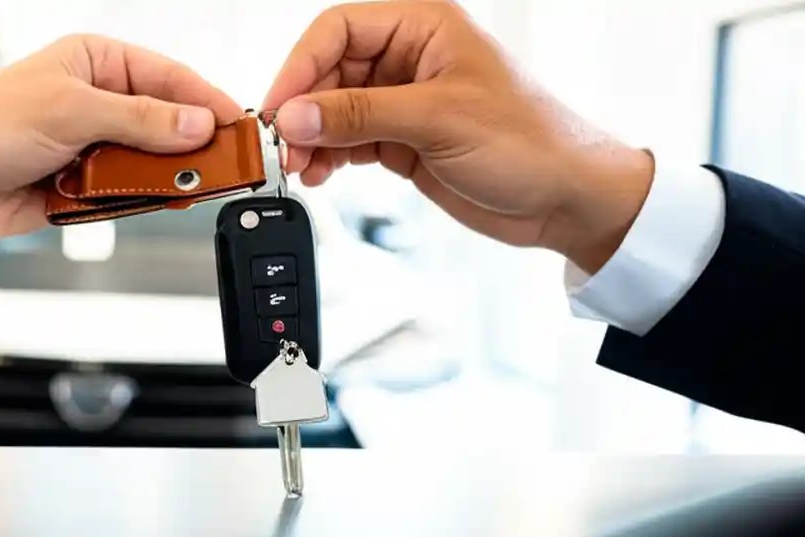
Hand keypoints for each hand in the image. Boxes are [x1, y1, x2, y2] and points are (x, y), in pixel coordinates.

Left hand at [0, 34, 242, 250]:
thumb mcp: (69, 111)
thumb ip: (140, 120)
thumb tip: (194, 123)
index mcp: (93, 62)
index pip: (167, 77)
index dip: (205, 101)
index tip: (238, 125)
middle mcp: (95, 101)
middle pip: (166, 123)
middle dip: (190, 145)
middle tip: (223, 165)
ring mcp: (89, 146)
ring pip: (149, 163)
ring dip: (162, 177)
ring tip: (187, 188)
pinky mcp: (82, 187)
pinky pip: (126, 195)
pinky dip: (135, 200)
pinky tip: (148, 202)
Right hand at [262, 0, 654, 272]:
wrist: (567, 198)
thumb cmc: (530, 142)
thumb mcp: (438, 121)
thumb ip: (361, 115)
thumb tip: (296, 114)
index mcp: (425, 27)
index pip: (339, 29)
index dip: (301, 66)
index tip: (280, 106)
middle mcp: (411, 58)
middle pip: (329, 70)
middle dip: (303, 109)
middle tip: (285, 146)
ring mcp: (405, 101)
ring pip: (333, 109)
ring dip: (311, 138)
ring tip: (301, 167)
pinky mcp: (403, 140)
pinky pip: (348, 140)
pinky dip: (328, 157)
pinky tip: (320, 174)